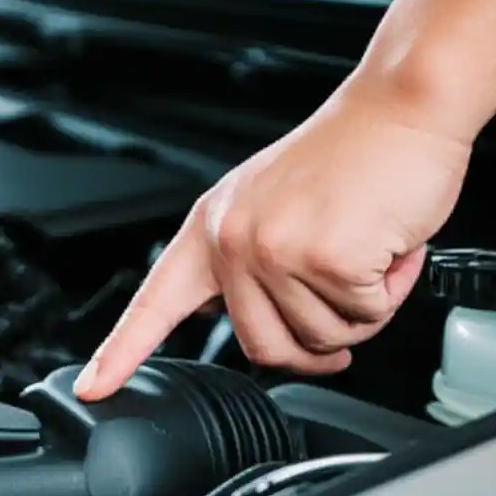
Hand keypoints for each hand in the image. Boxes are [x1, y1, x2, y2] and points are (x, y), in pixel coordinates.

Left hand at [74, 79, 471, 401]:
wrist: (403, 106)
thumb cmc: (350, 156)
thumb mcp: (268, 206)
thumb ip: (240, 262)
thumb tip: (220, 314)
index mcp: (211, 228)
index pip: (154, 304)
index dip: (120, 353)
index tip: (93, 389)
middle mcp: (232, 240)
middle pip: (263, 347)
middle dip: (317, 344)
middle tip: (347, 298)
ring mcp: (274, 251)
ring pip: (322, 338)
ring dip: (362, 308)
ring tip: (367, 252)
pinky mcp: (325, 259)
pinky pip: (365, 315)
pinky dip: (391, 289)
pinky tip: (388, 246)